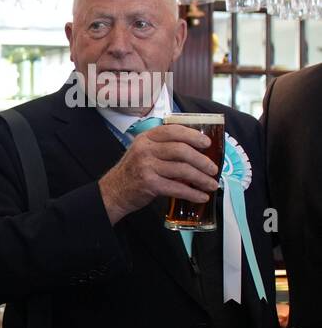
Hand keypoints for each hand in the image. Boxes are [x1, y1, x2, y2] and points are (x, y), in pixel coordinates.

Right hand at [98, 123, 220, 223]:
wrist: (113, 192)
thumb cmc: (133, 172)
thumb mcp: (143, 152)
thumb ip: (163, 147)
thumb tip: (196, 150)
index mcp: (146, 138)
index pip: (173, 131)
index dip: (193, 136)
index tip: (207, 144)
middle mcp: (145, 150)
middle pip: (181, 150)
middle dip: (202, 160)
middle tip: (213, 168)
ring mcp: (146, 167)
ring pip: (182, 169)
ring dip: (201, 178)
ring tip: (212, 184)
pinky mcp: (149, 184)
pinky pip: (177, 188)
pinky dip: (192, 193)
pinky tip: (201, 196)